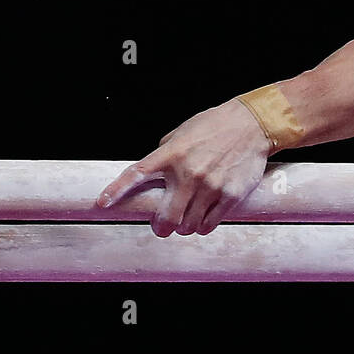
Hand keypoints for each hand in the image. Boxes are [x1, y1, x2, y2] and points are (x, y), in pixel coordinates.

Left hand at [97, 99, 271, 236]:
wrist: (251, 125)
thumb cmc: (214, 126)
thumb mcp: (182, 132)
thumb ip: (165, 152)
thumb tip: (152, 173)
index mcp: (171, 154)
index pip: (137, 174)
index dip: (117, 190)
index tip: (102, 203)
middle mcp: (188, 172)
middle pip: (165, 217)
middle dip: (161, 227)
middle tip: (162, 227)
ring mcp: (209, 186)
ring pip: (188, 225)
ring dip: (184, 226)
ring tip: (187, 219)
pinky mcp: (229, 196)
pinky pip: (209, 224)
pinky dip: (202, 226)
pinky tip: (203, 219)